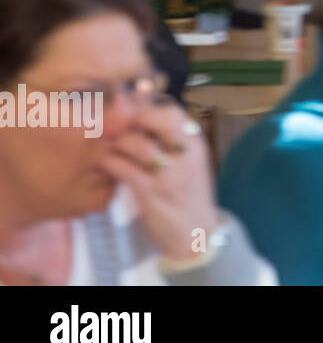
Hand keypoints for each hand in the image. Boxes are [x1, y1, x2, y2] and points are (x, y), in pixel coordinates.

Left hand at [99, 98, 220, 262]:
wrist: (195, 234)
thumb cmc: (188, 195)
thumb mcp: (189, 162)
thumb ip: (171, 140)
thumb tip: (142, 115)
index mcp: (196, 144)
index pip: (173, 110)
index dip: (149, 109)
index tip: (135, 118)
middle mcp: (186, 153)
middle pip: (157, 118)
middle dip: (133, 120)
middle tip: (121, 131)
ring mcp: (169, 172)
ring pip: (135, 142)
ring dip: (117, 143)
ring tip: (112, 150)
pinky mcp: (150, 191)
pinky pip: (122, 166)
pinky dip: (109, 162)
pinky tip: (107, 165)